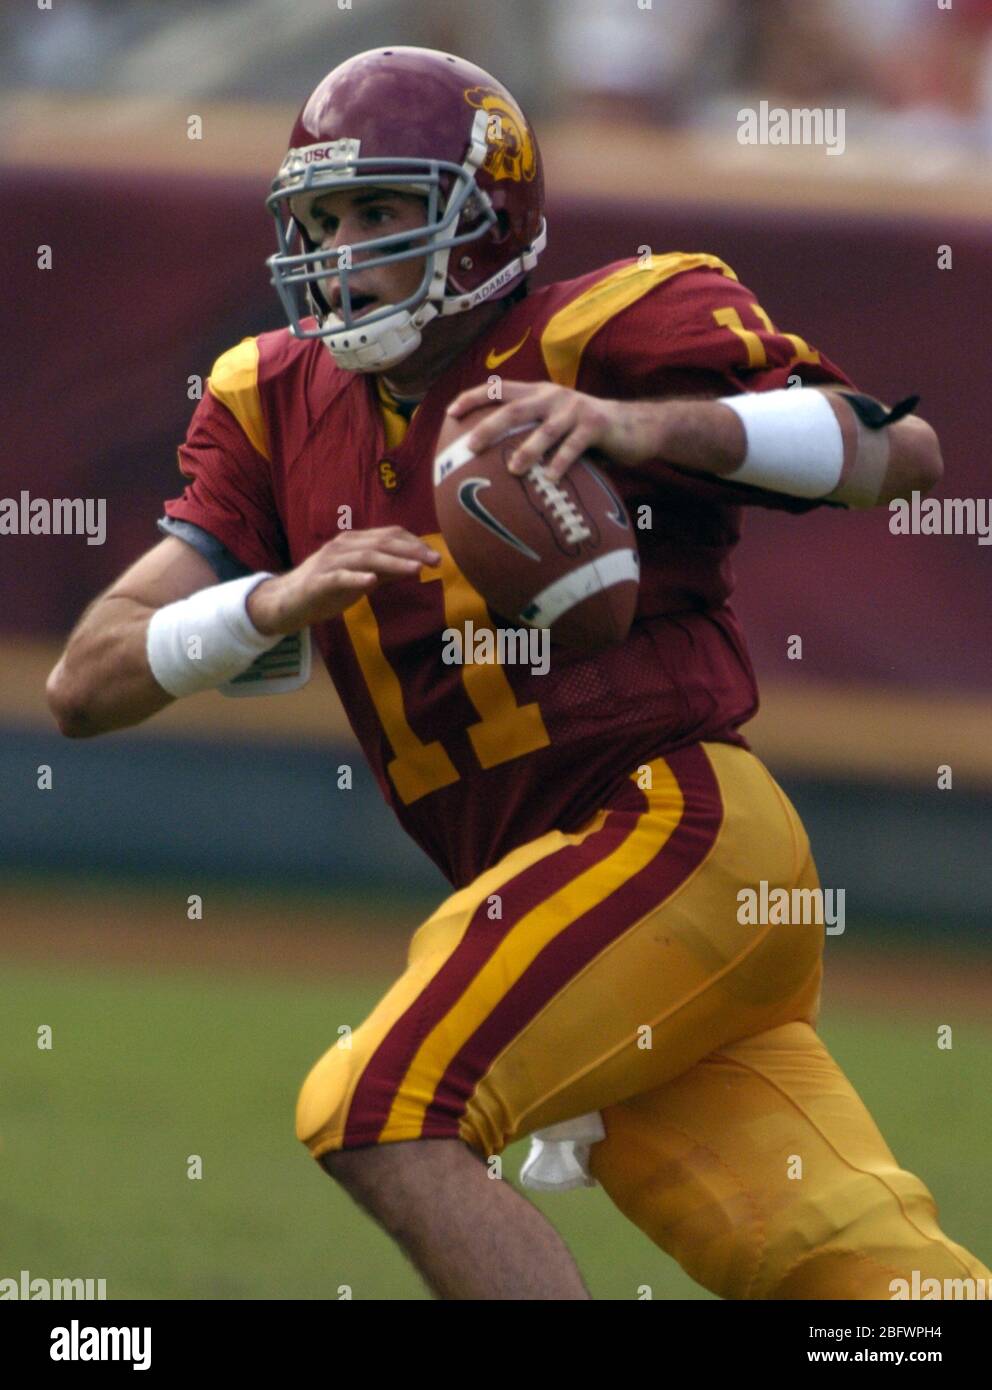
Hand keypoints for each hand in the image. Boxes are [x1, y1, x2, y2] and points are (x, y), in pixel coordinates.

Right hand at [248, 527, 439, 634]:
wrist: (287, 602)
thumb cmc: (326, 589)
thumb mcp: (361, 578)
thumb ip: (385, 571)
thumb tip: (415, 566)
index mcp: (354, 542)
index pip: (389, 535)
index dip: (414, 542)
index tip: (435, 555)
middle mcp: (343, 546)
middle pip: (381, 543)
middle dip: (411, 551)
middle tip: (436, 560)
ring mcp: (330, 563)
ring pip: (365, 558)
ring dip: (392, 562)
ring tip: (415, 569)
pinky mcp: (319, 582)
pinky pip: (339, 577)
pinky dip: (356, 578)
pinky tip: (372, 581)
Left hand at [446, 380, 659, 481]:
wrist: (635, 426)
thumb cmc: (586, 433)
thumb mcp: (556, 426)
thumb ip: (530, 434)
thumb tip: (492, 463)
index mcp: (538, 394)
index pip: (498, 389)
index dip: (473, 398)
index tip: (450, 413)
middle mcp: (553, 397)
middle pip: (513, 409)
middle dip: (489, 427)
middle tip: (471, 447)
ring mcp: (575, 409)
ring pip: (544, 429)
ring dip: (527, 450)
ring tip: (513, 469)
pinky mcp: (596, 424)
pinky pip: (574, 446)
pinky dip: (561, 463)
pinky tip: (550, 480)